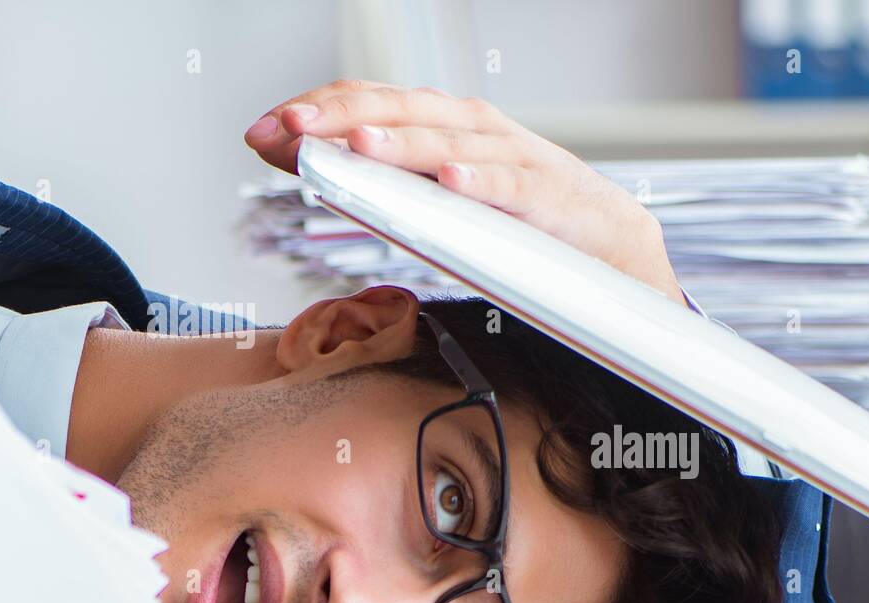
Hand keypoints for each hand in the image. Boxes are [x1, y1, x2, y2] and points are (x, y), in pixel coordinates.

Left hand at [245, 80, 683, 302]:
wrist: (606, 235)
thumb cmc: (516, 213)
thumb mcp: (439, 190)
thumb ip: (376, 173)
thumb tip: (294, 156)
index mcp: (442, 121)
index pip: (369, 101)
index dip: (315, 110)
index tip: (262, 131)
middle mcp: (473, 128)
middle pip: (400, 112)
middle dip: (340, 117)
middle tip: (291, 128)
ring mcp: (512, 158)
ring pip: (449, 144)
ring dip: (400, 144)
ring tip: (358, 148)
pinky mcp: (547, 196)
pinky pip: (510, 188)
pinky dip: (479, 182)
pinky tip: (450, 182)